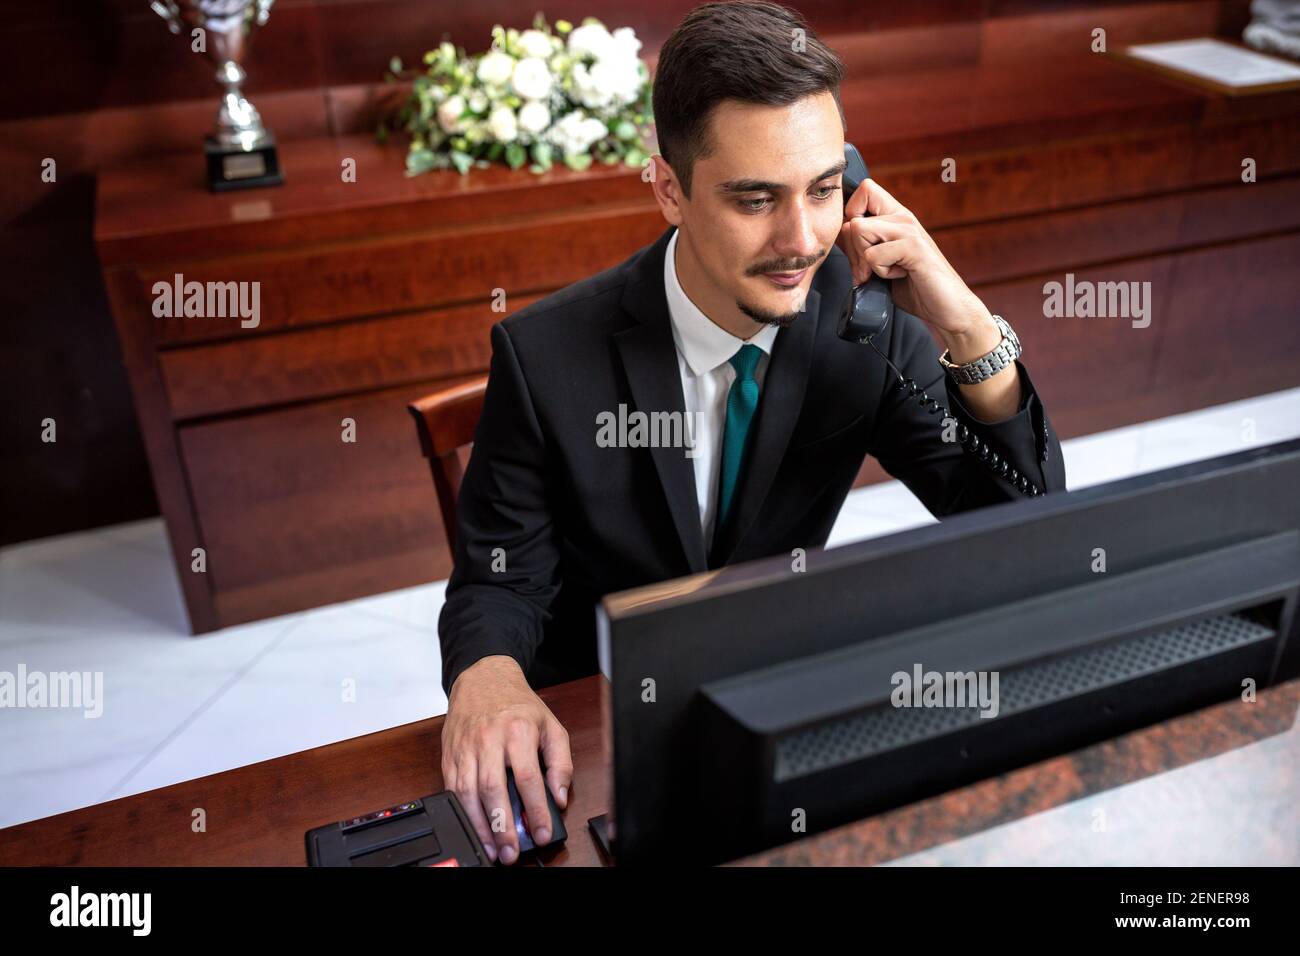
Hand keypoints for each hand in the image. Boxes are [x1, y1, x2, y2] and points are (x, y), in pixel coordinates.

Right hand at [441, 655, 572, 864]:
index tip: (543, 832)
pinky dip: (461, 811)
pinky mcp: (449, 754)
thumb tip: (558, 796)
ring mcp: (466, 747)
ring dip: (479, 825)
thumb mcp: (551, 725)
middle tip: (511, 852)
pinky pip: (452, 788)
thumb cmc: (518, 705)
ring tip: (491, 848)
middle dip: (502, 826)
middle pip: (493, 789)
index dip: (535, 810)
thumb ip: (560, 762)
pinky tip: (472, 826)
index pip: (528, 778)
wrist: (483, 679)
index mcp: (518, 731)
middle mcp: (489, 739)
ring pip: (468, 792)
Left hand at [836, 178, 996, 353]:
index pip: (864, 190)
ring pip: (859, 231)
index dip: (851, 217)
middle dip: (853, 252)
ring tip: (888, 272)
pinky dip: (881, 273)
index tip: (860, 246)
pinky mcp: (914, 247)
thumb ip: (862, 248)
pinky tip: (900, 276)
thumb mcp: (881, 264)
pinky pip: (873, 255)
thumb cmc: (915, 287)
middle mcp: (903, 218)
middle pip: (853, 219)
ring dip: (866, 262)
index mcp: (896, 217)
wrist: (948, 308)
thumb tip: (837, 236)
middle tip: (871, 272)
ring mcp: (909, 230)